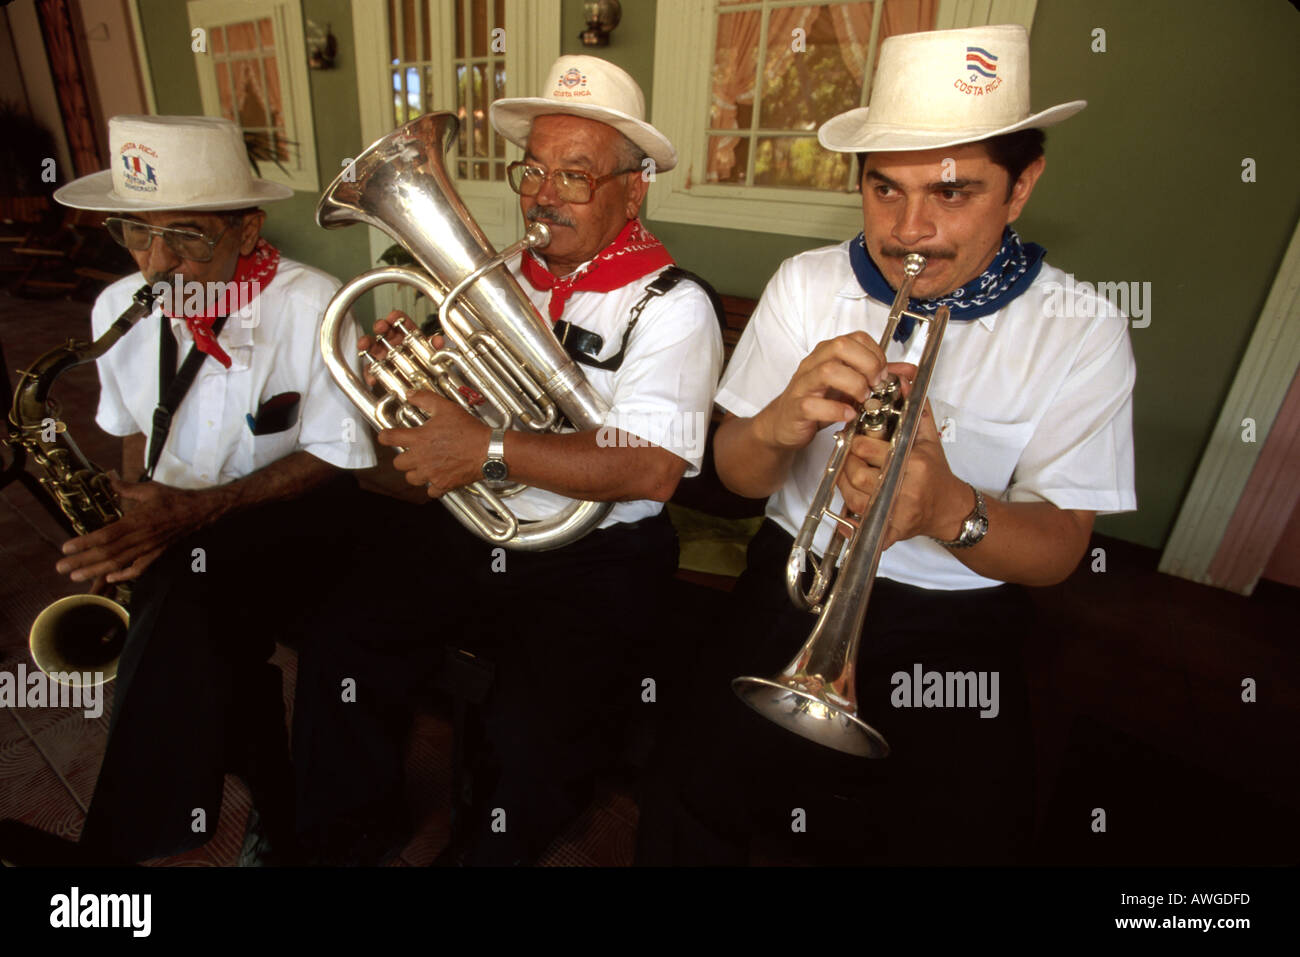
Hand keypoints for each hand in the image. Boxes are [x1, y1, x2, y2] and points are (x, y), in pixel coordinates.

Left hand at [55, 479, 216, 583]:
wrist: (200, 511)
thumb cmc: (174, 498)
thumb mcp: (149, 489)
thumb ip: (126, 487)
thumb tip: (108, 477)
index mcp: (138, 520)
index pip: (107, 535)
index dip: (85, 543)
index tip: (66, 547)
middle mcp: (142, 537)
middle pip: (108, 553)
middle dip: (83, 562)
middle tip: (61, 568)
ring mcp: (149, 548)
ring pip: (119, 563)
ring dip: (96, 571)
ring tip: (76, 576)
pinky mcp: (157, 554)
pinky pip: (139, 569)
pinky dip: (124, 576)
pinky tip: (110, 578)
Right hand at [359, 310, 448, 392]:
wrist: (416, 391)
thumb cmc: (423, 369)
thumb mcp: (431, 358)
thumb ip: (434, 348)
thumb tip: (438, 341)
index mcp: (406, 337)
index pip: (400, 321)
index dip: (396, 317)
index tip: (394, 317)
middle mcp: (392, 343)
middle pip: (383, 330)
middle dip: (380, 326)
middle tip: (381, 327)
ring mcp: (382, 356)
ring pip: (371, 346)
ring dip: (366, 342)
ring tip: (364, 345)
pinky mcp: (375, 372)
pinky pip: (370, 372)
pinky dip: (370, 375)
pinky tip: (372, 378)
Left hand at [378, 391, 488, 497]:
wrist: (487, 450)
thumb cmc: (468, 429)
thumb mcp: (446, 408)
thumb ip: (425, 399)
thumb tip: (409, 394)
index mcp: (419, 438)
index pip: (390, 438)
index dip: (384, 436)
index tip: (385, 436)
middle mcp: (421, 458)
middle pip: (398, 463)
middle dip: (403, 458)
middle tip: (413, 453)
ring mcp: (431, 473)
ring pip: (411, 479)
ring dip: (415, 473)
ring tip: (424, 466)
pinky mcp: (442, 484)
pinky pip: (430, 491)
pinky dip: (433, 486)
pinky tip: (438, 478)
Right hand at [756, 331, 913, 451]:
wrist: (784, 423)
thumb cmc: (817, 401)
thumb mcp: (850, 385)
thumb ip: (877, 376)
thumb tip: (908, 371)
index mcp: (828, 354)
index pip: (855, 338)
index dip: (875, 354)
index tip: (883, 374)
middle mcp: (814, 363)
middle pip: (840, 347)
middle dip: (866, 364)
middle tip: (875, 384)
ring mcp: (803, 384)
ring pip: (827, 371)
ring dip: (853, 385)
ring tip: (863, 400)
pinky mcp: (796, 407)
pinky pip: (812, 404)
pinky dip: (835, 410)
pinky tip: (847, 415)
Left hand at [836, 398, 969, 549]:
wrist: (949, 508)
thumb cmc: (936, 473)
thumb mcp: (930, 438)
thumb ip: (916, 410)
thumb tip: (906, 382)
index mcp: (915, 464)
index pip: (869, 451)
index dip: (857, 444)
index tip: (855, 440)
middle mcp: (906, 489)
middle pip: (858, 477)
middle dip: (848, 466)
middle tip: (849, 459)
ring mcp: (899, 512)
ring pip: (854, 500)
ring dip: (845, 488)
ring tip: (849, 477)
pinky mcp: (893, 530)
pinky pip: (862, 526)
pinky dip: (851, 521)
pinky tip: (851, 509)